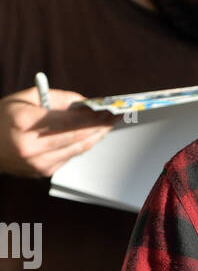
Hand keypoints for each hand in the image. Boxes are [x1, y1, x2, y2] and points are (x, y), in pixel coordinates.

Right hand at [0, 87, 114, 178]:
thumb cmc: (3, 118)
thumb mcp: (24, 98)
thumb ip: (56, 99)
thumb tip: (84, 103)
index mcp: (23, 122)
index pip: (68, 120)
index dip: (91, 116)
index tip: (107, 110)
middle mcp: (31, 146)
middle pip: (76, 137)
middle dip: (98, 127)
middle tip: (114, 117)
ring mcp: (37, 163)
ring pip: (76, 149)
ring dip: (94, 137)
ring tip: (106, 126)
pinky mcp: (43, 172)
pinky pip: (69, 157)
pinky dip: (80, 146)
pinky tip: (89, 136)